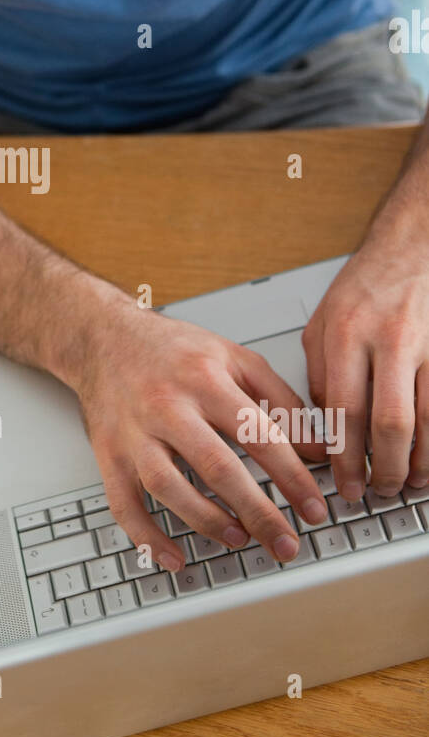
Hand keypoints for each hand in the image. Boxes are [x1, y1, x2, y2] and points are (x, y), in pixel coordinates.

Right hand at [73, 295, 328, 570]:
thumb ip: (280, 400)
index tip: (315, 508)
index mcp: (205, 380)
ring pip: (168, 486)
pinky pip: (123, 503)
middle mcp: (167, 406)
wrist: (103, 338)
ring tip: (239, 539)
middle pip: (217, 467)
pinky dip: (146, 536)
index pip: (258, 435)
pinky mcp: (109, 453)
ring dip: (206, 520)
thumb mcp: (234, 358)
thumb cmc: (172, 350)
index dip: (292, 476)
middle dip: (258, 512)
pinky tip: (173, 558)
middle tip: (286, 543)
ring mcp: (134, 432)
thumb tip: (317, 448)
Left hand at [302, 231, 428, 499]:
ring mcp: (428, 344)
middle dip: (386, 469)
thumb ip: (319, 373)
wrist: (414, 245)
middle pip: (391, 423)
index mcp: (346, 333)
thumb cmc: (366, 284)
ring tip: (410, 481)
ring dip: (421, 462)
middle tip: (381, 491)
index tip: (346, 485)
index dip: (347, 458)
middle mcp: (388, 338)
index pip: (344, 412)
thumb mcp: (322, 321)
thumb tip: (324, 427)